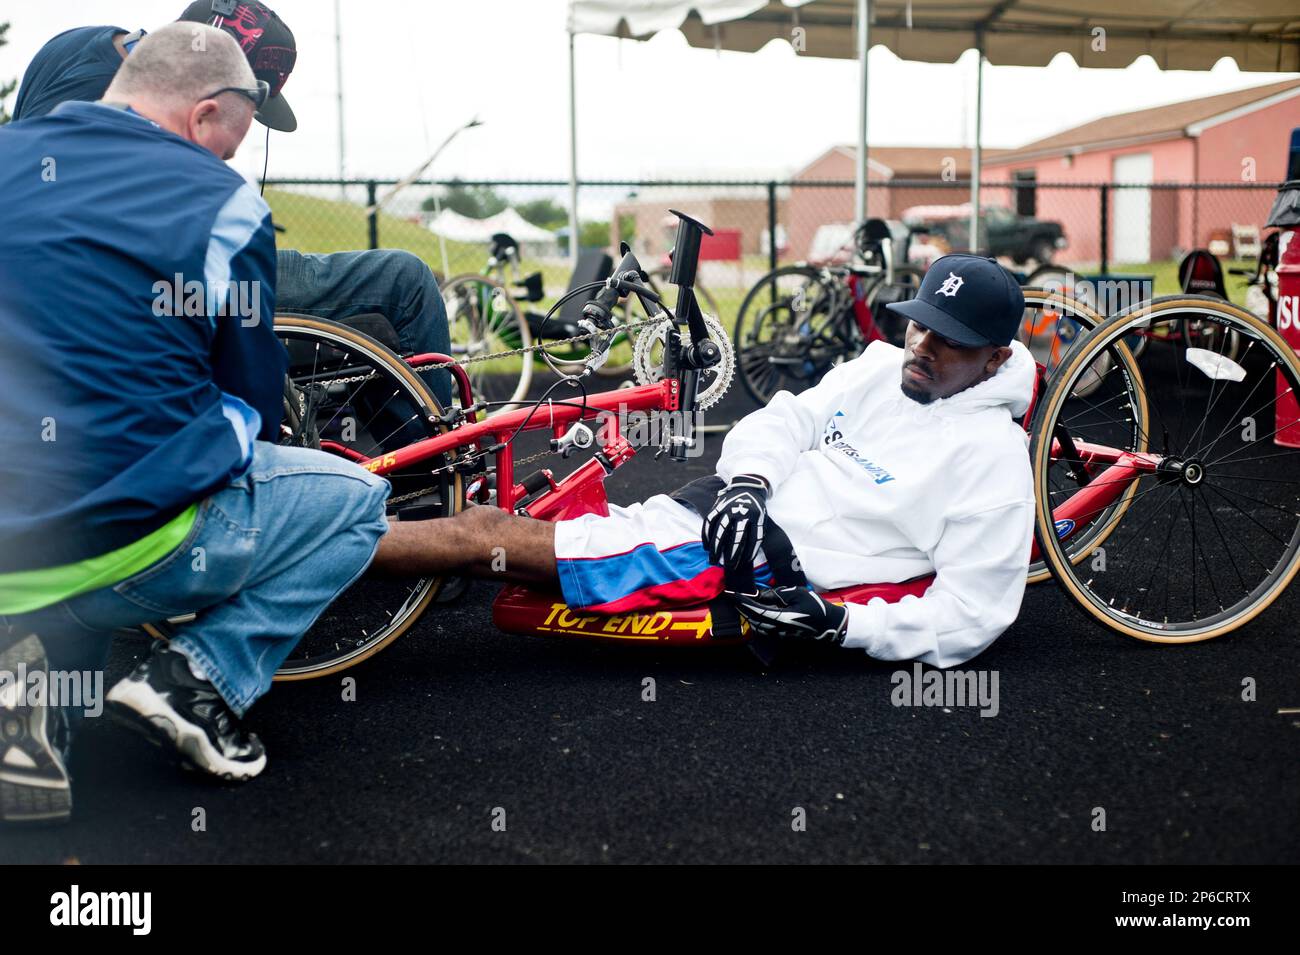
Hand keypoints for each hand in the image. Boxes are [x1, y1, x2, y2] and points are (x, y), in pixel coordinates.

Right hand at [702, 474, 768, 571]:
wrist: (748, 486)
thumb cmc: (755, 508)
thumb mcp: (760, 519)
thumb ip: (755, 535)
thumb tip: (747, 557)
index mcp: (755, 517)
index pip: (752, 539)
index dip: (747, 554)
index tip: (741, 564)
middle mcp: (741, 512)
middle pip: (735, 537)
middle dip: (731, 554)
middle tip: (727, 566)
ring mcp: (728, 509)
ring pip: (720, 531)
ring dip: (716, 547)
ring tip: (713, 560)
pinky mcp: (717, 506)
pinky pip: (709, 522)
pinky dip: (706, 535)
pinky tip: (706, 546)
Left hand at [731, 586, 847, 644]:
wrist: (828, 624)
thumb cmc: (816, 607)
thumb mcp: (797, 594)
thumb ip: (777, 595)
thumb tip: (760, 596)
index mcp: (781, 618)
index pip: (755, 609)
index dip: (742, 601)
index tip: (732, 593)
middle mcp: (776, 628)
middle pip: (752, 618)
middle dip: (740, 607)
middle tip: (731, 595)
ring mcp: (778, 633)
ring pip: (755, 624)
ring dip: (746, 613)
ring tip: (739, 601)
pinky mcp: (780, 634)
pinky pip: (761, 627)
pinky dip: (753, 618)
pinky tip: (751, 610)